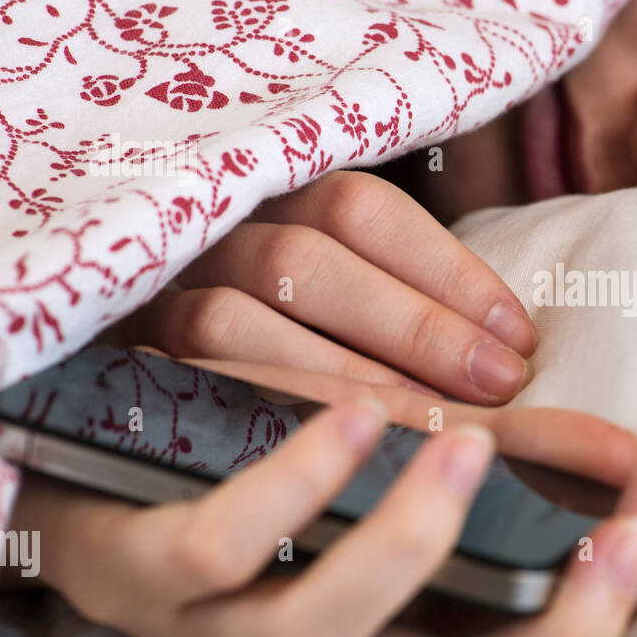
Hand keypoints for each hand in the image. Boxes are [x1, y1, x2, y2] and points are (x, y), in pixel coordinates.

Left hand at [8, 378, 636, 636]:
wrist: (95, 454)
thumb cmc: (264, 465)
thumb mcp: (389, 470)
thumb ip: (488, 462)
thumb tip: (611, 443)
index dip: (605, 612)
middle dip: (562, 624)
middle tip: (635, 523)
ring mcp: (220, 621)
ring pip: (313, 635)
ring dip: (412, 546)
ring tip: (475, 446)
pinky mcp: (142, 565)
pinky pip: (216, 546)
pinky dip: (294, 486)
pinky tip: (359, 412)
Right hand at [105, 171, 536, 403]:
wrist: (120, 369)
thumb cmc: (282, 322)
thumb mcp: (341, 278)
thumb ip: (404, 289)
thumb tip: (514, 342)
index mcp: (267, 185)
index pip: (362, 208)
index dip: (448, 271)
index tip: (521, 337)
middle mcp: (203, 226)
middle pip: (307, 262)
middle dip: (415, 328)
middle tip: (499, 386)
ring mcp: (146, 290)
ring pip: (238, 324)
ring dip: (347, 380)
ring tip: (434, 425)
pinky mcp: (115, 356)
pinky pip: (190, 385)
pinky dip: (272, 416)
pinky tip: (342, 451)